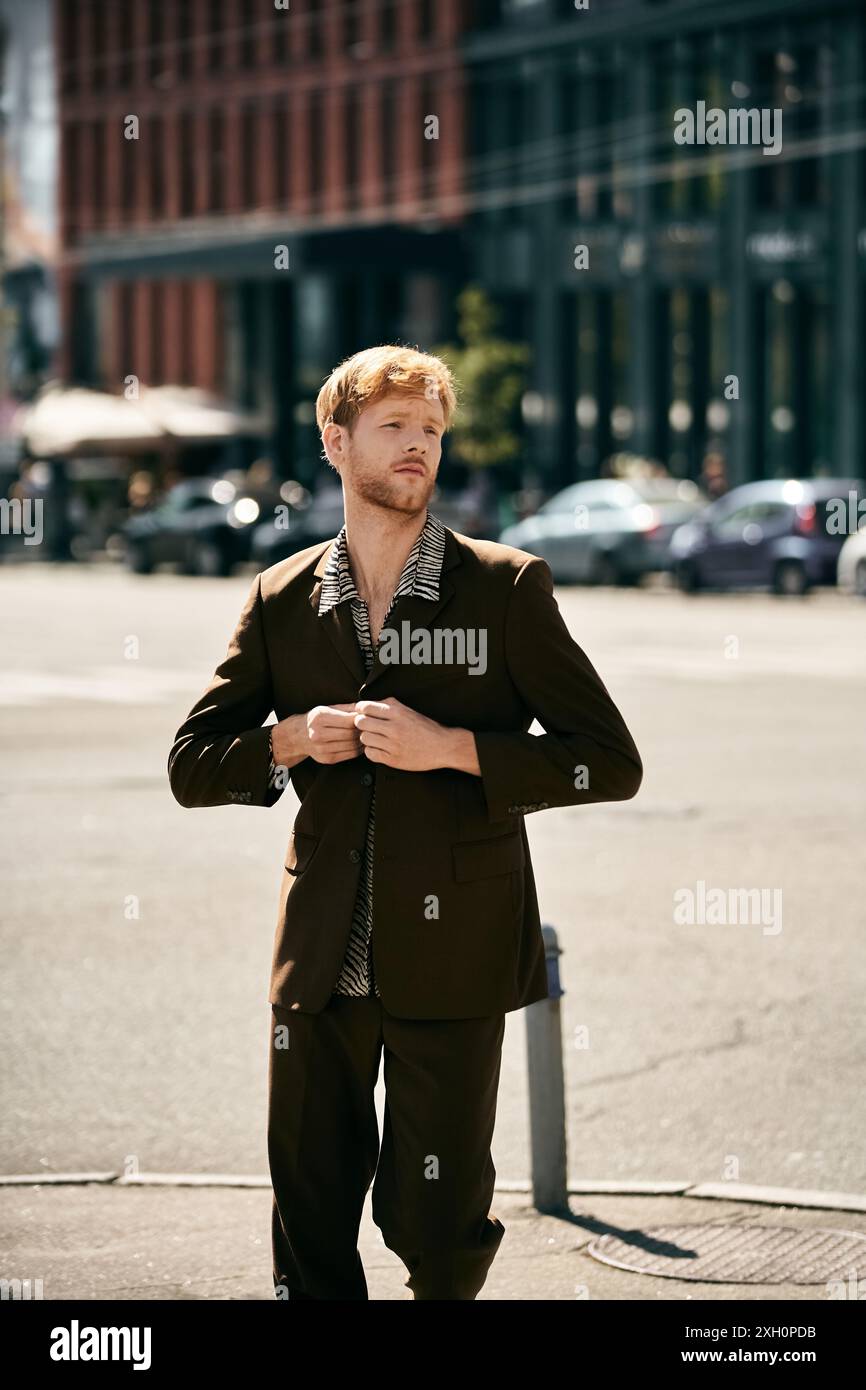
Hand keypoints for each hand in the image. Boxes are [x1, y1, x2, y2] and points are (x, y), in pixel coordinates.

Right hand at [272, 704, 361, 766]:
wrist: (298, 736)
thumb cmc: (317, 719)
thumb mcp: (328, 708)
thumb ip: (347, 708)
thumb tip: (366, 707)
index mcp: (320, 717)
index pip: (349, 720)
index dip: (361, 719)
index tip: (367, 717)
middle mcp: (318, 734)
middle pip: (351, 734)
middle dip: (363, 730)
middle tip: (370, 727)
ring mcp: (322, 748)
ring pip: (353, 745)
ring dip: (363, 740)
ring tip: (366, 735)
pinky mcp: (327, 759)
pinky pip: (350, 754)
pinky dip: (358, 749)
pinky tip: (359, 743)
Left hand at [353, 696, 479, 773]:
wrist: (443, 747)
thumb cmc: (427, 729)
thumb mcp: (409, 711)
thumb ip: (390, 705)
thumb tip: (369, 705)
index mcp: (398, 713)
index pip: (366, 707)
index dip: (361, 709)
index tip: (362, 712)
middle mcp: (395, 728)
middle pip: (361, 723)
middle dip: (361, 724)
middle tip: (366, 726)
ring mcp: (394, 745)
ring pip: (364, 738)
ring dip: (367, 738)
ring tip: (375, 738)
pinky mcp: (394, 759)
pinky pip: (370, 754)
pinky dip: (372, 751)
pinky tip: (379, 748)